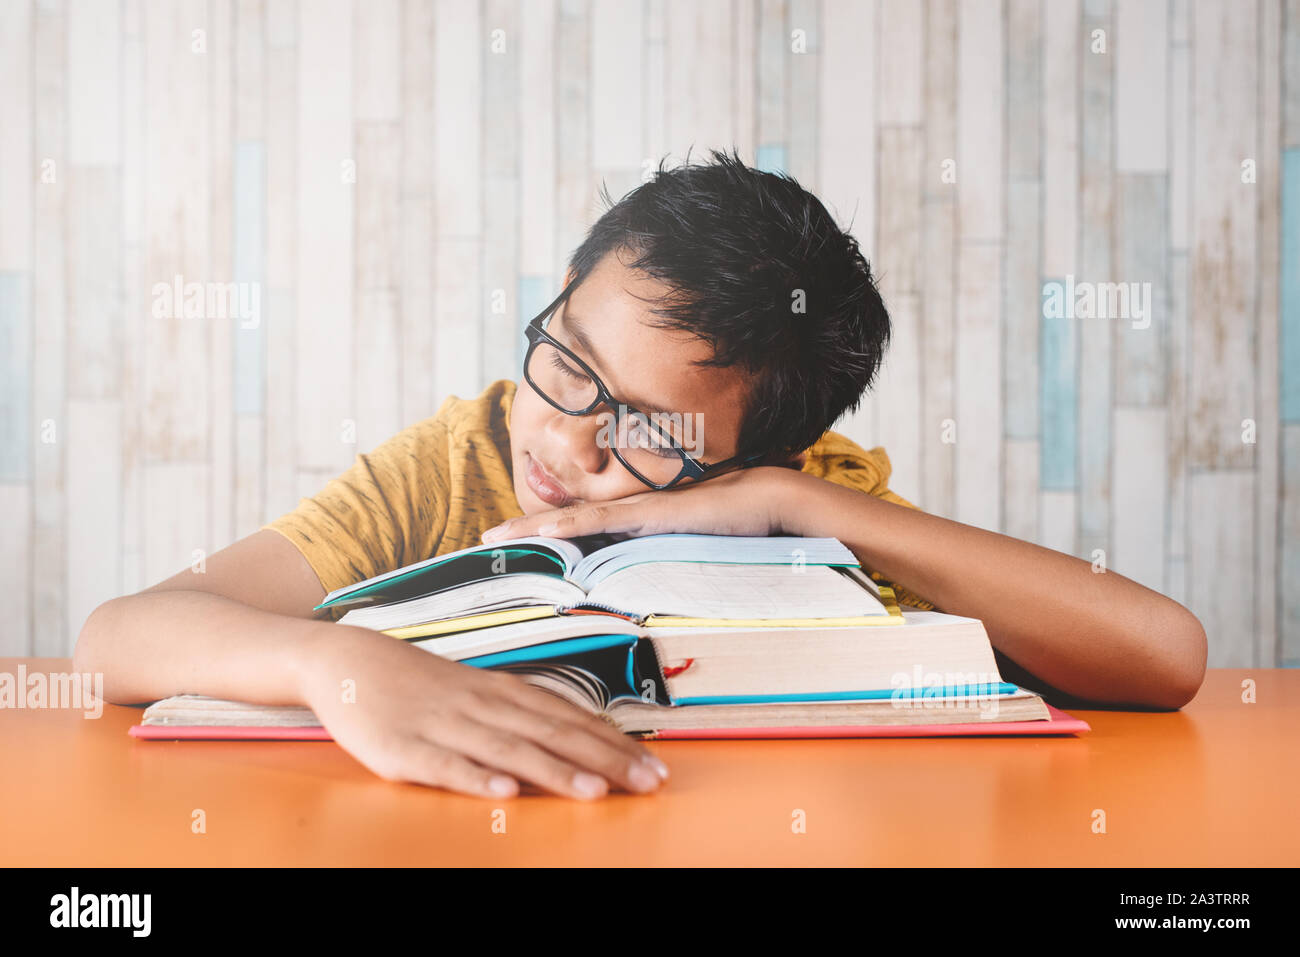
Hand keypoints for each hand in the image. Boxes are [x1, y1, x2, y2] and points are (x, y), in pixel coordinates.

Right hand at [298, 624, 668, 798]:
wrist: (348, 662)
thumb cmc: (423, 684)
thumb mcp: (480, 692)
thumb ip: (525, 715)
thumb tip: (582, 738)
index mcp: (504, 692)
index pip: (571, 719)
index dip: (615, 744)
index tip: (656, 767)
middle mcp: (484, 705)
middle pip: (553, 734)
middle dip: (605, 760)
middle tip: (649, 783)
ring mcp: (445, 727)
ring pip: (509, 750)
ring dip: (554, 771)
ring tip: (595, 791)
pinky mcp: (406, 750)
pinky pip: (446, 766)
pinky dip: (477, 778)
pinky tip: (505, 793)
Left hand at [482, 465, 813, 542]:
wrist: (772, 502)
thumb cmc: (744, 531)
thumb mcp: (700, 560)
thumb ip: (677, 574)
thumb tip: (663, 602)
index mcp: (640, 528)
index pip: (584, 534)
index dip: (548, 540)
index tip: (516, 549)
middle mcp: (632, 515)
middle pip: (567, 526)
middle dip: (525, 532)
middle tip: (486, 540)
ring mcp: (639, 511)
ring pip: (573, 521)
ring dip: (532, 528)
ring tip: (493, 536)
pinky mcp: (650, 513)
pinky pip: (602, 520)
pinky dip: (569, 527)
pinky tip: (542, 533)